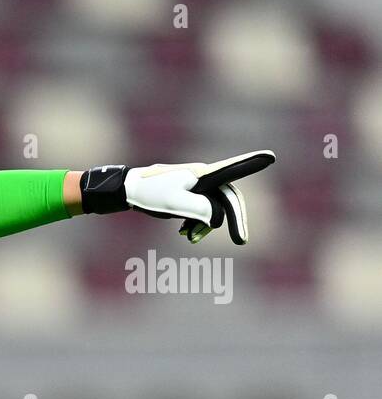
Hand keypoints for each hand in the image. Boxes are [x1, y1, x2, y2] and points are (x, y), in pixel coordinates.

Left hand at [81, 151, 275, 243]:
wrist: (128, 190)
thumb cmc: (150, 193)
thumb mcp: (174, 203)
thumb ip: (199, 209)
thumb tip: (217, 217)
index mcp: (203, 175)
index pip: (233, 169)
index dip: (252, 164)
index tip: (270, 156)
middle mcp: (204, 178)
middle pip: (228, 199)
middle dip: (235, 220)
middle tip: (241, 241)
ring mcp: (197, 187)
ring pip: (214, 209)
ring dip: (206, 226)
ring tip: (189, 238)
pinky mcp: (189, 196)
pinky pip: (202, 212)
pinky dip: (196, 224)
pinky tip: (183, 234)